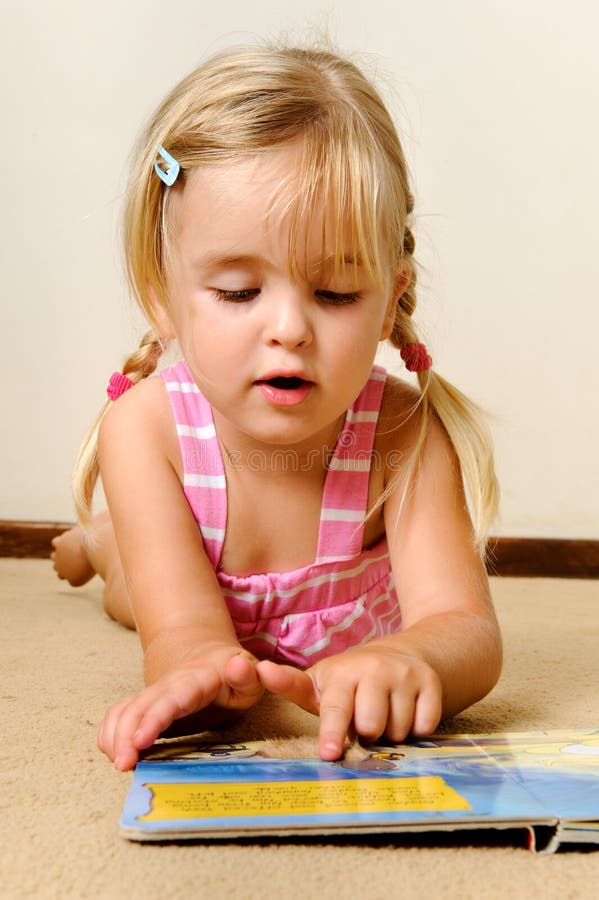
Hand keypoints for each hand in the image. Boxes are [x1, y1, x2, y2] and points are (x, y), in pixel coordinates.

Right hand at [98, 646, 262, 769]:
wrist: (210, 657)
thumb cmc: (235, 674)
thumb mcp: (250, 674)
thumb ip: (251, 674)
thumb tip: (238, 665)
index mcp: (196, 680)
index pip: (172, 698)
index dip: (154, 719)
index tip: (140, 741)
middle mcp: (168, 686)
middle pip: (140, 707)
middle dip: (126, 735)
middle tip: (124, 766)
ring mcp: (153, 694)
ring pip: (124, 710)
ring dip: (115, 737)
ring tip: (121, 766)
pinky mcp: (143, 704)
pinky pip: (117, 715)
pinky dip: (110, 734)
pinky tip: (116, 755)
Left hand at [256, 644, 441, 759]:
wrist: (404, 654)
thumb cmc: (352, 680)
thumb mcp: (321, 682)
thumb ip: (291, 685)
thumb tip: (260, 671)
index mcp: (340, 673)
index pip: (334, 708)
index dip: (332, 732)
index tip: (330, 753)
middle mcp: (372, 669)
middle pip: (370, 728)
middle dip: (367, 734)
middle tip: (365, 720)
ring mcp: (402, 674)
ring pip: (397, 731)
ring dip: (391, 733)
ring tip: (386, 713)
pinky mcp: (430, 682)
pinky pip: (424, 726)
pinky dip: (416, 728)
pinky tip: (408, 711)